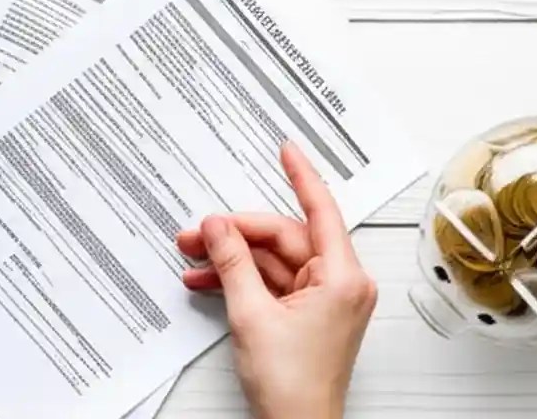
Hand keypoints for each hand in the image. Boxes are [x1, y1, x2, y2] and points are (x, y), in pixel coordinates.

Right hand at [175, 142, 376, 418]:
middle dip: (238, 234)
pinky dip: (242, 281)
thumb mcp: (251, 314)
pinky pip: (272, 283)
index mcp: (341, 278)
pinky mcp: (307, 315)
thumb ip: (233, 262)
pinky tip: (209, 279)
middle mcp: (339, 284)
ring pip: (273, 261)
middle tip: (200, 231)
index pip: (320, 210)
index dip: (301, 175)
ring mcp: (323, 300)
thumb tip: (218, 227)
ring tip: (195, 256)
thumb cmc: (292, 387)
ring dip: (233, 259)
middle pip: (284, 238)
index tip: (287, 150)